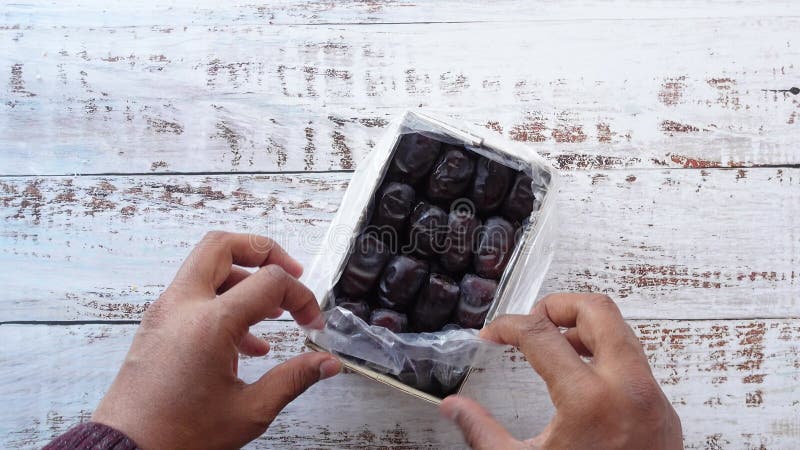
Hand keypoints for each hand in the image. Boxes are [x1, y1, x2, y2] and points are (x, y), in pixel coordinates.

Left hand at [92, 231, 341, 449]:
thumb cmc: (178, 435)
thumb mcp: (249, 411)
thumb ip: (294, 379)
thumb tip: (326, 363)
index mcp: (210, 323)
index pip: (270, 282)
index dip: (301, 297)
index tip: (312, 322)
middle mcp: (183, 306)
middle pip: (223, 245)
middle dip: (262, 250)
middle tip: (289, 270)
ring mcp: (165, 312)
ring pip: (205, 265)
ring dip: (243, 276)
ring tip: (272, 310)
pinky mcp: (157, 324)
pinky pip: (193, 293)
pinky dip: (223, 298)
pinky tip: (246, 340)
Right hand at [440, 293, 681, 449]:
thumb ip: (483, 432)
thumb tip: (454, 408)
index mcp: (589, 401)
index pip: (541, 334)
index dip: (508, 326)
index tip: (494, 334)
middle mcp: (628, 389)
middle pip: (597, 309)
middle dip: (558, 305)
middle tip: (532, 320)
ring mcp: (652, 398)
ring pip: (622, 331)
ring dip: (584, 327)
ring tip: (554, 344)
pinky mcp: (663, 411)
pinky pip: (635, 361)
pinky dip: (605, 352)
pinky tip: (580, 374)